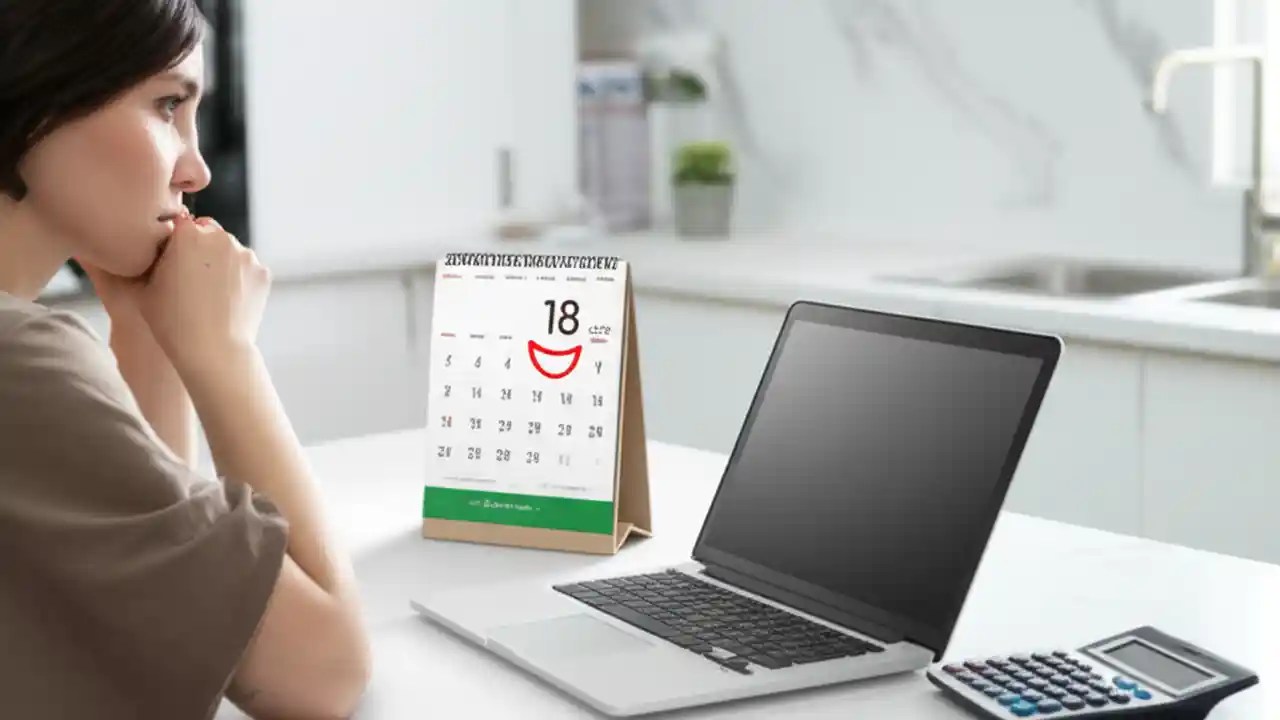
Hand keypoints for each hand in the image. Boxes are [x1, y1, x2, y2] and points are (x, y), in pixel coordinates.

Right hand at [92, 214, 271, 378]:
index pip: (180, 223)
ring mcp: (246, 255)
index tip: (171, 260)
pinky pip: (247, 269)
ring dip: (221, 262)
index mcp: (188, 234)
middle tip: (190, 278)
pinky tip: (227, 300)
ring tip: (209, 294)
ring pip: (230, 250)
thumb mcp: (143, 287)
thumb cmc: (171, 323)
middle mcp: (220, 237)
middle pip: (208, 232)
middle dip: (200, 247)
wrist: (213, 352)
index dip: (174, 240)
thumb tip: (147, 244)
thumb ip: (147, 257)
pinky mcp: (263, 273)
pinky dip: (240, 279)